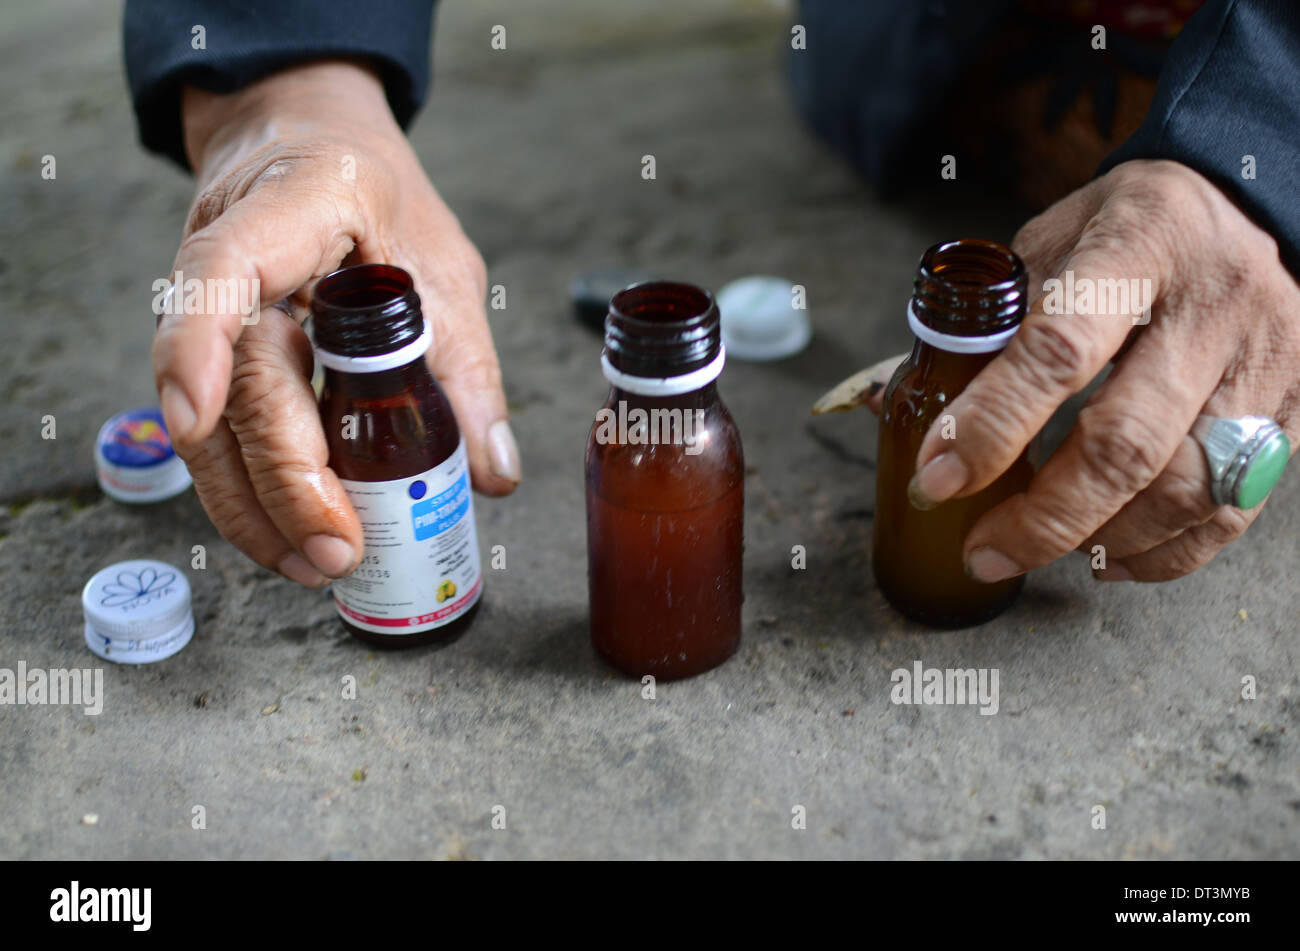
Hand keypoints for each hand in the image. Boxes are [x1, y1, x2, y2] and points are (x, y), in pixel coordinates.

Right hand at [153, 61, 519, 587]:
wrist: (314, 147)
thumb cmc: (384, 202)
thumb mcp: (445, 268)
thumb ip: (468, 371)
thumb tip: (493, 476)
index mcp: (295, 204)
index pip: (226, 265)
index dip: (199, 340)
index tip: (197, 418)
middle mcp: (230, 252)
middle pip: (236, 376)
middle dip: (281, 477)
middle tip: (337, 548)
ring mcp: (210, 303)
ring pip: (211, 421)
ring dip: (257, 505)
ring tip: (315, 563)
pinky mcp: (212, 348)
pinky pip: (220, 429)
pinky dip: (253, 489)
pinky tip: (292, 533)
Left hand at [908, 159, 1298, 581]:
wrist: (1256, 205)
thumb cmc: (1132, 229)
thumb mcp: (1056, 238)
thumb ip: (994, 319)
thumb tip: (900, 403)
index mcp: (1138, 246)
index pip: (1059, 349)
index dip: (993, 424)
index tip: (938, 477)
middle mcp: (1213, 306)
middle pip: (1125, 442)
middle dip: (1042, 516)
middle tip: (983, 550)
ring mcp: (1264, 364)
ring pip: (1185, 490)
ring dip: (1098, 541)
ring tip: (1034, 553)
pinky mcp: (1294, 412)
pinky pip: (1232, 509)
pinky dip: (1164, 552)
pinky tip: (1109, 558)